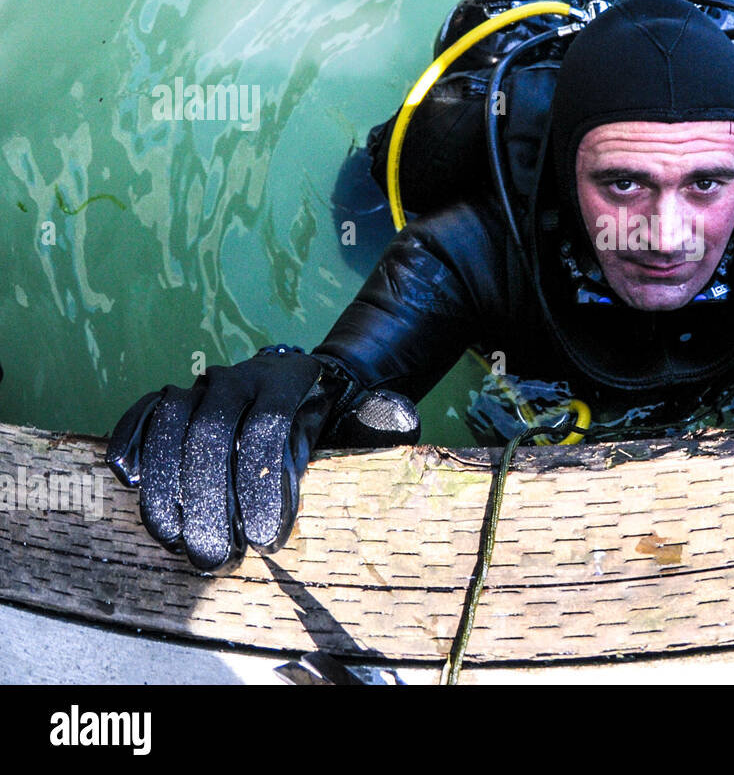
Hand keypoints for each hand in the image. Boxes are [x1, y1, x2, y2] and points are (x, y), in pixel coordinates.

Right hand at [106, 346, 419, 570]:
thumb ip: (380, 420)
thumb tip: (399, 418)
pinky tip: (132, 483)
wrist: (309, 382)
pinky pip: (143, 415)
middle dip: (209, 502)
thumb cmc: (338, 416)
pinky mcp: (176, 398)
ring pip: (172, 427)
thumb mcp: (365, 416)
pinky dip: (132, 445)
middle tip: (214, 558)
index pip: (268, 430)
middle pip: (212, 434)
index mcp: (291, 380)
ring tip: (176, 541)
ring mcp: (204, 384)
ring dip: (167, 488)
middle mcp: (242, 376)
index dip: (263, 486)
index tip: (264, 540)